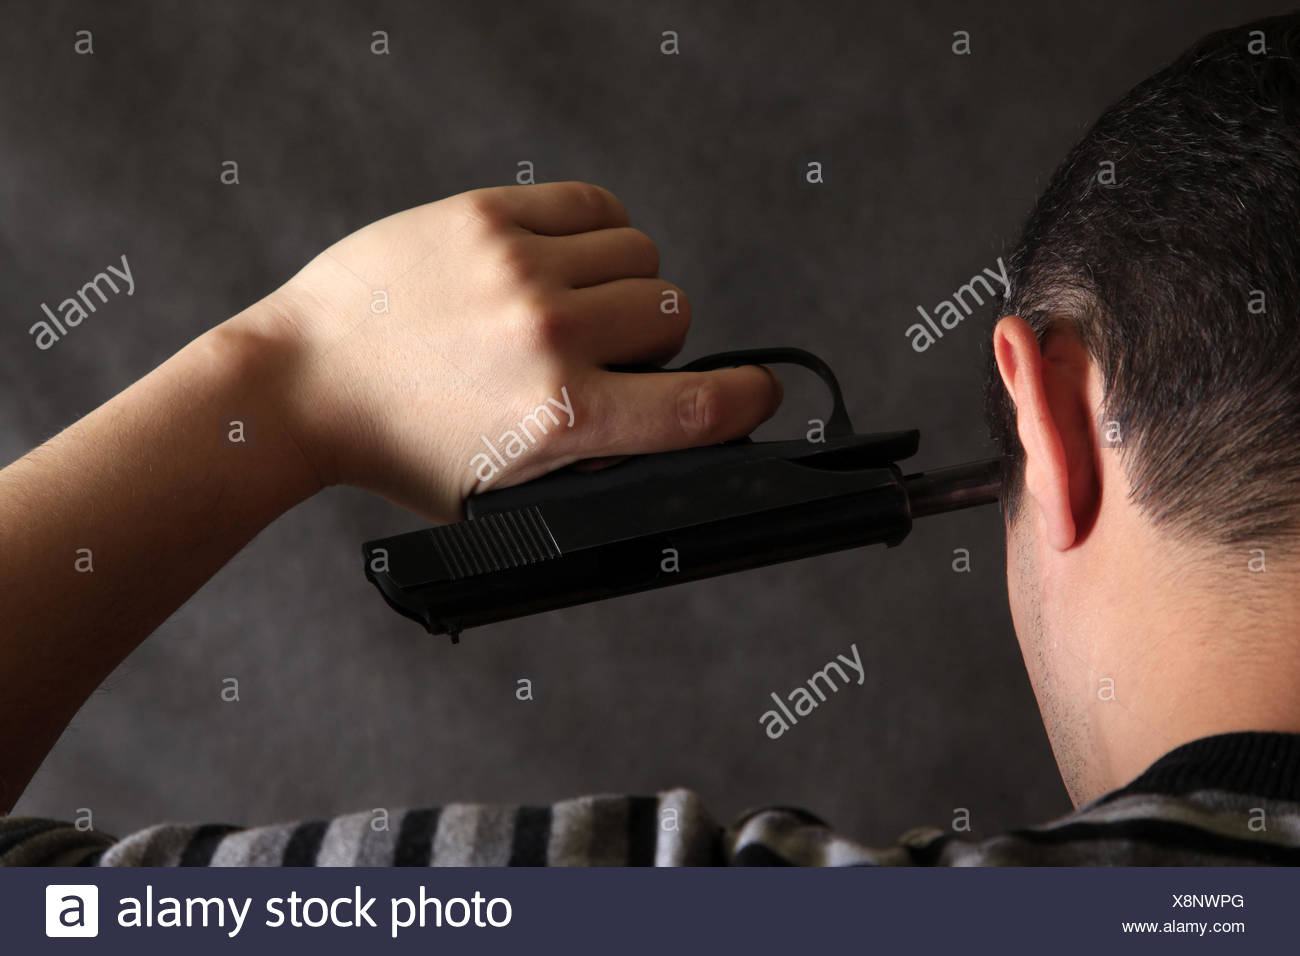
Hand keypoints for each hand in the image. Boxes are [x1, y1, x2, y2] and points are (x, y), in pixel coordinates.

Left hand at [246, 181, 783, 522]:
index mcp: (562, 417)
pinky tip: (563, 258)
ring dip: (622, 285)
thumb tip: (661, 435)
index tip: (757, 394)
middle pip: (675, 314)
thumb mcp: (502, 493)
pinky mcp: (486, 215)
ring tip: (571, 306)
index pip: (702, 406)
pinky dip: (597, 232)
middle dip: (653, 342)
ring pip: (642, 255)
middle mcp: (550, 336)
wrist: (302, 383)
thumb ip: (590, 465)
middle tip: (600, 357)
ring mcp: (518, 267)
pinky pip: (595, 206)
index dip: (747, 400)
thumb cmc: (397, 447)